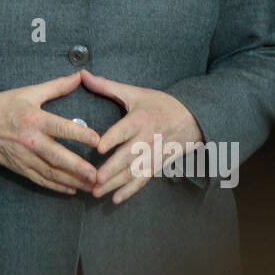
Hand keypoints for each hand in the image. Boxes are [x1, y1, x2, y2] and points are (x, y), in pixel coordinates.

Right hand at [0, 72, 100, 193]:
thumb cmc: (1, 105)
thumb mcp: (28, 92)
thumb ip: (56, 86)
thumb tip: (80, 76)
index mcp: (33, 119)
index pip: (60, 128)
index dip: (79, 134)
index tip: (98, 140)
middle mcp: (30, 140)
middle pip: (57, 157)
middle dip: (78, 168)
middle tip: (98, 175)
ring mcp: (24, 157)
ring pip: (51, 173)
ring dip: (72, 181)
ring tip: (91, 186)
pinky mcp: (19, 168)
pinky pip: (40, 180)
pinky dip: (56, 187)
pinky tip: (71, 191)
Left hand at [82, 71, 202, 203]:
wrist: (192, 118)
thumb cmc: (158, 103)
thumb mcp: (135, 93)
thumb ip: (107, 86)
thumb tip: (82, 75)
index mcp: (140, 119)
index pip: (125, 130)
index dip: (113, 138)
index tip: (100, 148)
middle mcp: (148, 138)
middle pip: (128, 156)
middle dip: (111, 169)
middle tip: (94, 180)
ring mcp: (154, 154)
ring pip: (134, 171)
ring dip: (116, 183)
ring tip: (97, 192)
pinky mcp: (158, 164)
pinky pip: (144, 179)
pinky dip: (131, 190)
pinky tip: (116, 199)